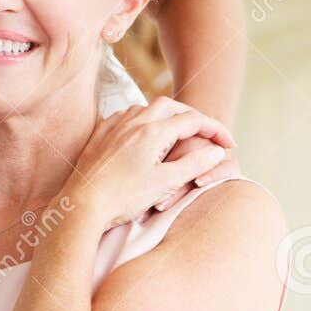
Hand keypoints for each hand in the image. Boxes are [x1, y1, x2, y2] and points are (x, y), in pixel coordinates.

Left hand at [60, 98, 234, 230]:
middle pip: (170, 106)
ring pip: (145, 108)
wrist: (82, 204)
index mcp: (154, 131)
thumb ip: (194, 164)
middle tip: (204, 131)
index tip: (229, 143)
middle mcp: (134, 122)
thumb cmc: (124, 197)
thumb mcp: (166, 183)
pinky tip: (143, 134)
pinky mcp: (100, 134)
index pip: (193, 120)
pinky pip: (125, 117)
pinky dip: (142, 120)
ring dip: (165, 115)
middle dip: (191, 115)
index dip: (216, 129)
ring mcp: (114, 126)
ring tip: (176, 131)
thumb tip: (217, 151)